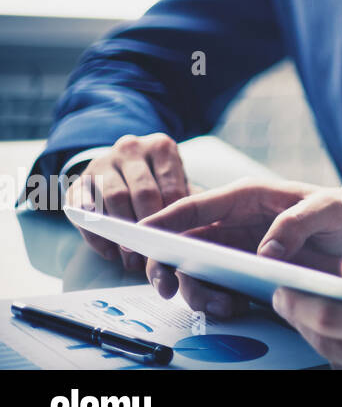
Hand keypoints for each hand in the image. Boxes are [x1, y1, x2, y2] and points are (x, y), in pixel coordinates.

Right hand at [66, 133, 189, 272]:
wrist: (122, 167)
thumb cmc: (159, 181)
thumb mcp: (178, 182)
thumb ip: (188, 201)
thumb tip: (196, 232)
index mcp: (160, 147)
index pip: (170, 185)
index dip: (172, 216)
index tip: (174, 241)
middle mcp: (130, 149)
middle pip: (142, 191)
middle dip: (147, 226)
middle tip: (152, 253)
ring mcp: (102, 162)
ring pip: (113, 198)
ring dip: (122, 232)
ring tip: (132, 259)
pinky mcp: (78, 180)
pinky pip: (84, 209)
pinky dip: (96, 233)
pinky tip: (109, 251)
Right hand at [139, 179, 341, 318]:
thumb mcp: (328, 208)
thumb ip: (297, 224)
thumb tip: (265, 252)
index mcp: (247, 197)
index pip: (196, 205)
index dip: (163, 220)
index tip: (140, 236)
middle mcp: (235, 223)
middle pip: (183, 243)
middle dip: (167, 266)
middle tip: (170, 289)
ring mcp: (237, 249)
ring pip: (195, 270)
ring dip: (195, 290)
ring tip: (219, 305)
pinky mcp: (247, 273)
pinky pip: (217, 288)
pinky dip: (216, 301)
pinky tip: (232, 307)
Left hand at [272, 253, 341, 368]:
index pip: (331, 319)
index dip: (298, 303)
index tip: (280, 286)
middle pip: (326, 343)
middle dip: (298, 319)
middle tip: (282, 294)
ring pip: (336, 358)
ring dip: (315, 333)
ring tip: (303, 307)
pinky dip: (337, 345)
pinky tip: (338, 326)